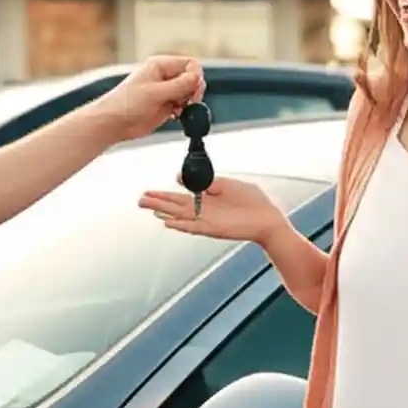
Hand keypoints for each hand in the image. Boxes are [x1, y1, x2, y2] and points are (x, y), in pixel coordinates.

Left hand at [92, 55, 204, 140]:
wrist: (113, 123)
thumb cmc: (125, 104)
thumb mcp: (155, 92)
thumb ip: (178, 85)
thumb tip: (197, 79)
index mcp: (160, 65)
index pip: (190, 64)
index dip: (195, 77)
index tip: (193, 91)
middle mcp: (164, 76)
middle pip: (192, 79)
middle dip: (193, 91)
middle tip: (188, 103)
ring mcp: (165, 91)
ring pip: (189, 93)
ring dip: (189, 102)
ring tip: (179, 110)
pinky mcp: (165, 106)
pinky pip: (183, 105)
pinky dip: (184, 111)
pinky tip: (176, 116)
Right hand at [138, 176, 287, 244]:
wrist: (267, 218)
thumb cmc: (252, 202)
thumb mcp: (226, 184)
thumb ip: (206, 182)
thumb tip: (182, 178)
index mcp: (206, 199)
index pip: (179, 197)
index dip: (164, 195)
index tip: (150, 192)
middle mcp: (203, 211)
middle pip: (174, 206)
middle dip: (157, 202)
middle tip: (140, 200)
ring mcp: (206, 220)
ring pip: (179, 216)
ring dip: (164, 212)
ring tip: (148, 208)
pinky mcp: (213, 229)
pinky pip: (192, 227)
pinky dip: (180, 225)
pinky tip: (167, 222)